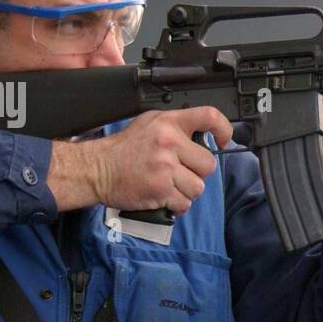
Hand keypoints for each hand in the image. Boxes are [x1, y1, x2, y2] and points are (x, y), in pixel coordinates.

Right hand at [90, 106, 232, 213]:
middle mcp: (169, 142)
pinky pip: (185, 203)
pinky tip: (164, 195)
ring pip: (198, 187)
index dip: (224, 129)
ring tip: (169, 184)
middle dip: (197, 172)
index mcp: (169, 122)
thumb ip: (177, 128)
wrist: (98, 168)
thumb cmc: (125, 149)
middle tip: (179, 172)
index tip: (224, 141)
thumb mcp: (150, 124)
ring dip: (186, 191)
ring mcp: (166, 167)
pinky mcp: (161, 189)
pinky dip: (177, 204)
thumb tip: (205, 137)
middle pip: (208, 164)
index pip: (210, 116)